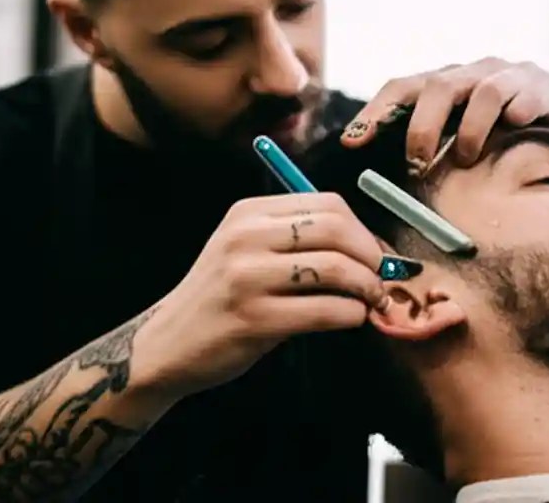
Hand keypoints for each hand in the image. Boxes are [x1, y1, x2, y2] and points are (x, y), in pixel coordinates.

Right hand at [132, 193, 386, 398]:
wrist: (168, 344)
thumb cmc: (222, 298)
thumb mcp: (247, 251)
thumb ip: (298, 240)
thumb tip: (370, 248)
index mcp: (249, 213)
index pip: (328, 204)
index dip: (363, 230)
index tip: (375, 254)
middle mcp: (245, 237)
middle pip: (335, 229)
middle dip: (371, 255)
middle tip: (380, 278)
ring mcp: (247, 278)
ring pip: (333, 268)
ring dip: (366, 287)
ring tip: (371, 300)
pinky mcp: (254, 319)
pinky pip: (324, 311)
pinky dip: (351, 314)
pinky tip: (351, 319)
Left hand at [341, 57, 548, 168]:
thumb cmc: (510, 140)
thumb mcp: (467, 143)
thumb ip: (432, 154)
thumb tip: (382, 189)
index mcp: (449, 84)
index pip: (403, 87)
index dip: (376, 112)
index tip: (352, 141)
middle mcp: (477, 73)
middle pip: (439, 86)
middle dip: (423, 126)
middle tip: (416, 164)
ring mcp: (513, 76)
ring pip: (484, 90)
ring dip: (470, 128)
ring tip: (466, 157)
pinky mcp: (548, 87)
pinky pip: (528, 96)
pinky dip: (518, 112)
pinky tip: (516, 128)